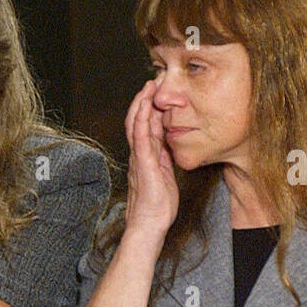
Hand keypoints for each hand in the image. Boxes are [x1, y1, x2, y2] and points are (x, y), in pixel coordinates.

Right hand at [123, 80, 178, 240]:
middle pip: (138, 121)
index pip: (147, 127)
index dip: (151, 109)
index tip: (158, 93)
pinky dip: (142, 118)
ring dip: (142, 103)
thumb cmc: (158, 207)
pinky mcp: (142, 163)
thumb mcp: (165, 177)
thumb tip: (170, 149)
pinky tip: (147, 105)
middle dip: (144, 100)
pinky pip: (140, 136)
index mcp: (146, 157)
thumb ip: (165, 162)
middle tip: (152, 82)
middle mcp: (140, 154)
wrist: (149, 225)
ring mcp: (139, 158)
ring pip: (136, 124)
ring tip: (148, 86)